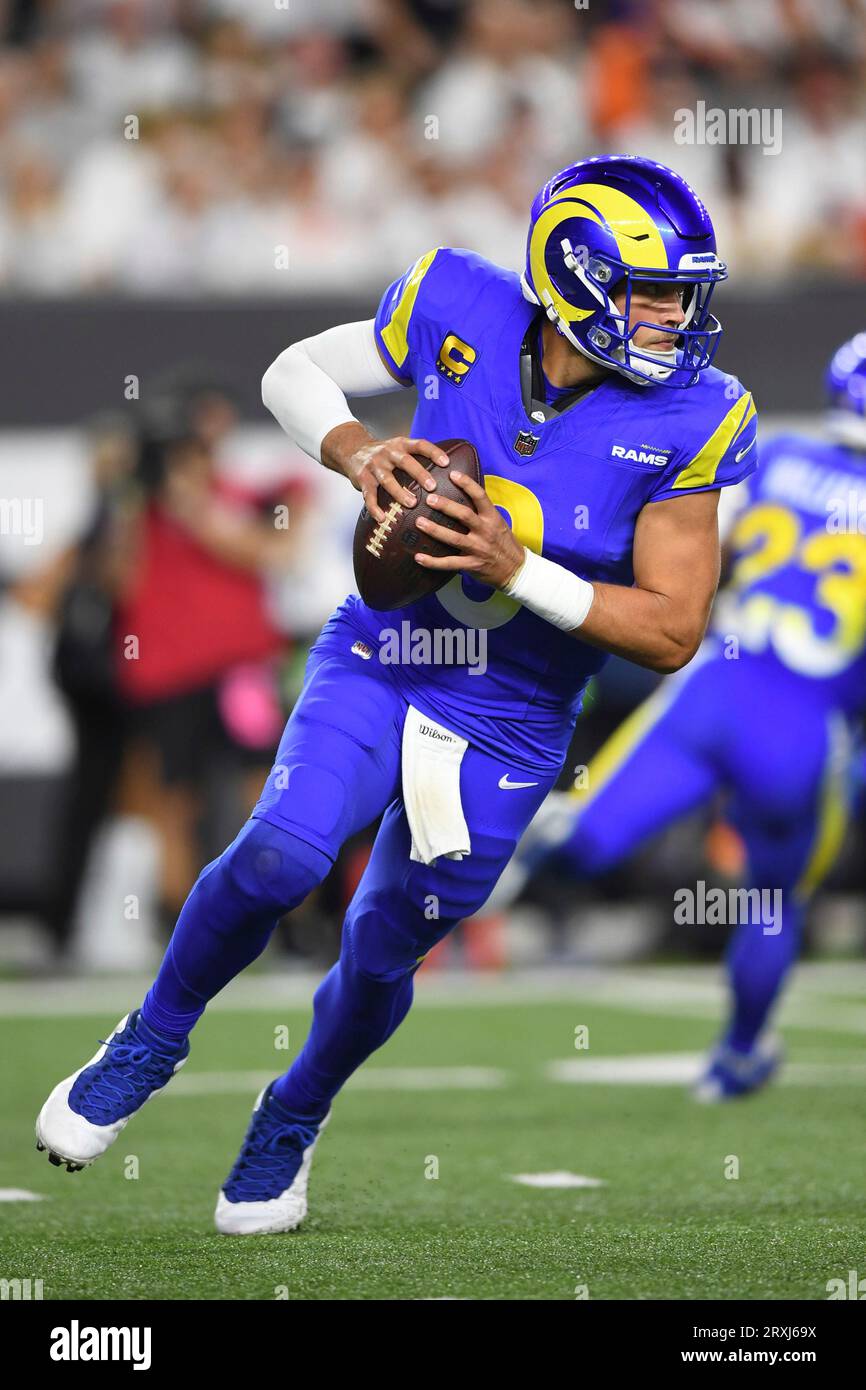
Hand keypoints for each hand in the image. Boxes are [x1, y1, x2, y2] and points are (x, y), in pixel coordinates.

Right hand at [343, 435, 450, 523]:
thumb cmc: (385, 455)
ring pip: (387, 479)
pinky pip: (369, 495)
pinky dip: (375, 508)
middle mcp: (388, 453)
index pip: (420, 445)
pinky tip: (382, 519)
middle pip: (405, 462)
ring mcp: (374, 465)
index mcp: (401, 444)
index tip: (447, 463)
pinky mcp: (363, 479)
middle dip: (419, 474)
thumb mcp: (399, 448)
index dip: (433, 452)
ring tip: (412, 504)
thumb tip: (447, 472)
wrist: (352, 450)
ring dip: (400, 492)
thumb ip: (417, 458)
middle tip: (432, 487)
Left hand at [414, 470, 524, 590]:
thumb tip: (463, 495)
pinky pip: (449, 563)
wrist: (516, 570)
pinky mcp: (472, 565)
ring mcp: (478, 549)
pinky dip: (433, 562)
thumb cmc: (505, 544)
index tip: (453, 474)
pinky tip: (418, 557)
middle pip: (464, 515)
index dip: (467, 484)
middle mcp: (485, 532)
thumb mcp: (498, 523)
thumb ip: (482, 512)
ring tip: (419, 522)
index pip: (480, 496)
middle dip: (446, 506)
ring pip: (454, 538)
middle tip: (429, 498)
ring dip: (435, 530)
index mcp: (492, 518)